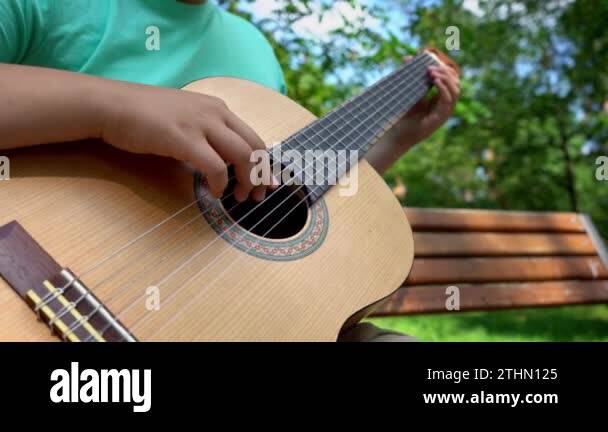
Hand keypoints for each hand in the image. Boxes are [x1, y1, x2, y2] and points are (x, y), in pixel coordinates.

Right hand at [100, 82, 273, 200]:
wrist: (110, 105)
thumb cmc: (142, 115)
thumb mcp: (184, 120)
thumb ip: (205, 135)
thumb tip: (220, 162)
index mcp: (217, 108)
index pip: (253, 136)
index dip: (263, 162)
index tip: (267, 182)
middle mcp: (215, 112)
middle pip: (254, 146)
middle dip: (261, 175)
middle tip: (257, 196)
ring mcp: (200, 123)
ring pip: (242, 155)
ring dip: (246, 181)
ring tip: (239, 198)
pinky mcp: (183, 138)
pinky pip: (215, 166)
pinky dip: (220, 183)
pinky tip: (214, 193)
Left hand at [396, 53, 459, 145]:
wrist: (399, 133)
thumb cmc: (404, 114)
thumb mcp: (408, 91)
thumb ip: (409, 75)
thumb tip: (407, 57)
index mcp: (440, 96)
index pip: (451, 79)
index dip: (445, 68)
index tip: (432, 61)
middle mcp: (445, 103)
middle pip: (456, 82)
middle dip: (445, 71)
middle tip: (430, 67)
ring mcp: (445, 111)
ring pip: (455, 90)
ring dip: (446, 78)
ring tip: (432, 73)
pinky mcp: (441, 118)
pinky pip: (448, 100)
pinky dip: (443, 88)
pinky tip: (435, 81)